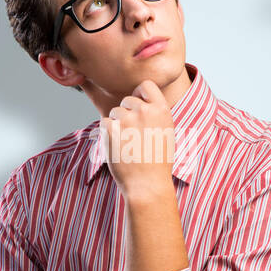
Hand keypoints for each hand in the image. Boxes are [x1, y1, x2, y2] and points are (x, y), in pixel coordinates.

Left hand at [100, 80, 174, 198]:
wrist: (147, 185)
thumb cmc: (157, 163)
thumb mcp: (166, 133)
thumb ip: (155, 115)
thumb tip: (141, 102)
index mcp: (162, 110)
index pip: (146, 85)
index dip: (139, 95)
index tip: (139, 108)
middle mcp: (145, 111)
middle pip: (127, 100)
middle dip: (126, 114)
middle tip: (132, 135)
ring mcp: (127, 120)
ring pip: (114, 112)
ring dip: (116, 125)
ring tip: (127, 144)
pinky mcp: (111, 130)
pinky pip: (104, 123)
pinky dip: (107, 134)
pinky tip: (118, 148)